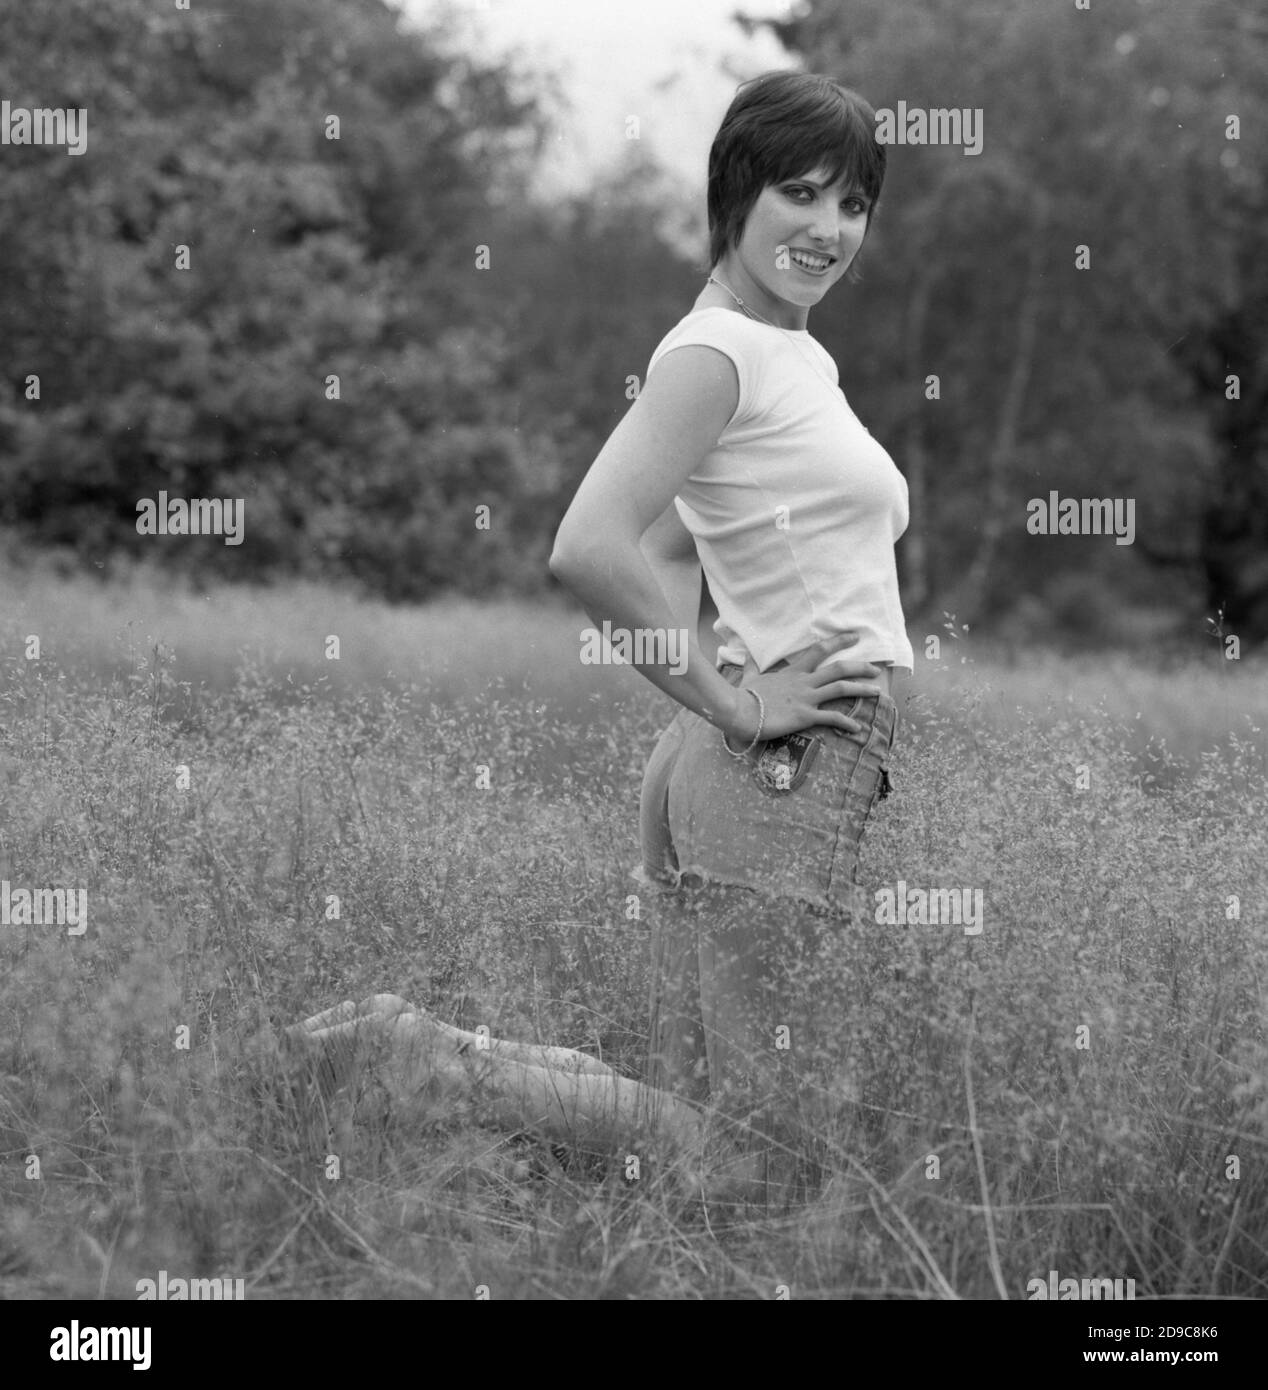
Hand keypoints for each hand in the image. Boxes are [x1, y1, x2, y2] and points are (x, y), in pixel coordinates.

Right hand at [723, 633, 882, 743]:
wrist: (738, 710)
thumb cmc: (744, 695)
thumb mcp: (750, 677)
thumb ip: (752, 666)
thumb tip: (748, 655)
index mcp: (793, 672)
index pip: (819, 650)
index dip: (839, 641)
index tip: (855, 636)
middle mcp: (804, 682)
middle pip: (838, 669)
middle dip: (860, 667)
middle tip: (876, 668)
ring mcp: (806, 698)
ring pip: (840, 689)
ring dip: (861, 689)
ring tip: (877, 692)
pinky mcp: (805, 716)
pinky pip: (831, 718)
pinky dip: (846, 722)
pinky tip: (858, 728)